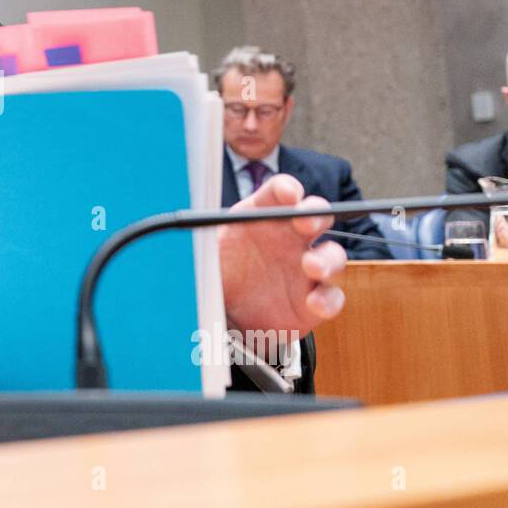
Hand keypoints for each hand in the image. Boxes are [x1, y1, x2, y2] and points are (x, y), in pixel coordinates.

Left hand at [219, 174, 346, 336]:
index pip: (279, 193)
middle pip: (316, 216)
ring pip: (332, 255)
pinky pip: (332, 297)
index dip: (287, 190)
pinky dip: (328, 299)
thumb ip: (203, 240)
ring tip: (312, 266)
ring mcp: (306, 269)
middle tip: (305, 224)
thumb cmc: (220, 273)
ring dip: (328, 258)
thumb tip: (174, 229)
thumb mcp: (205, 253)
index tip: (287, 194)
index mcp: (264, 217)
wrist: (227, 317)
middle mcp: (290, 238)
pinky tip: (314, 303)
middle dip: (316, 215)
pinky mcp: (313, 301)